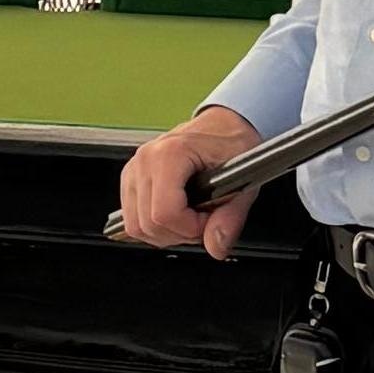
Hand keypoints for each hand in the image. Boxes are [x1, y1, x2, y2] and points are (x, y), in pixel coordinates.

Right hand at [114, 106, 263, 259]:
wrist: (223, 126)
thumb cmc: (232, 145)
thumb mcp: (243, 179)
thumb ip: (230, 217)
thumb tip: (216, 246)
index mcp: (170, 154)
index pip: (165, 213)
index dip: (190, 228)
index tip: (209, 219)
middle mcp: (145, 159)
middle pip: (148, 224)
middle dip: (180, 233)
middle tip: (204, 219)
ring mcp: (133, 169)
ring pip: (135, 226)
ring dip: (166, 233)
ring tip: (190, 217)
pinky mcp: (130, 180)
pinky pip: (131, 219)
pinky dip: (154, 226)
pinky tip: (176, 215)